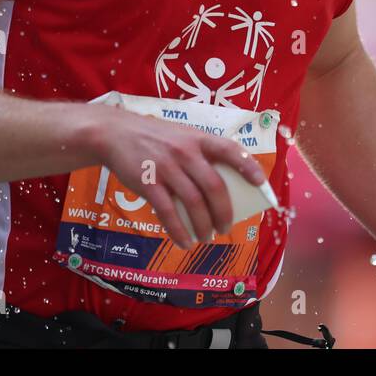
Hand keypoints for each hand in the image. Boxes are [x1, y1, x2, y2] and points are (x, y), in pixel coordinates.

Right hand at [87, 105, 267, 248]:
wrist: (114, 134)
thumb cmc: (153, 138)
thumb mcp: (180, 136)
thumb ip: (200, 155)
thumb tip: (222, 191)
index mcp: (198, 139)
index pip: (230, 150)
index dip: (248, 166)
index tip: (260, 183)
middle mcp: (185, 152)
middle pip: (214, 187)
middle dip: (224, 212)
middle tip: (225, 228)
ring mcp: (167, 167)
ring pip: (194, 203)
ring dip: (204, 226)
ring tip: (206, 237)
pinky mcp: (149, 183)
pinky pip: (168, 213)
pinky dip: (179, 231)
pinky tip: (184, 242)